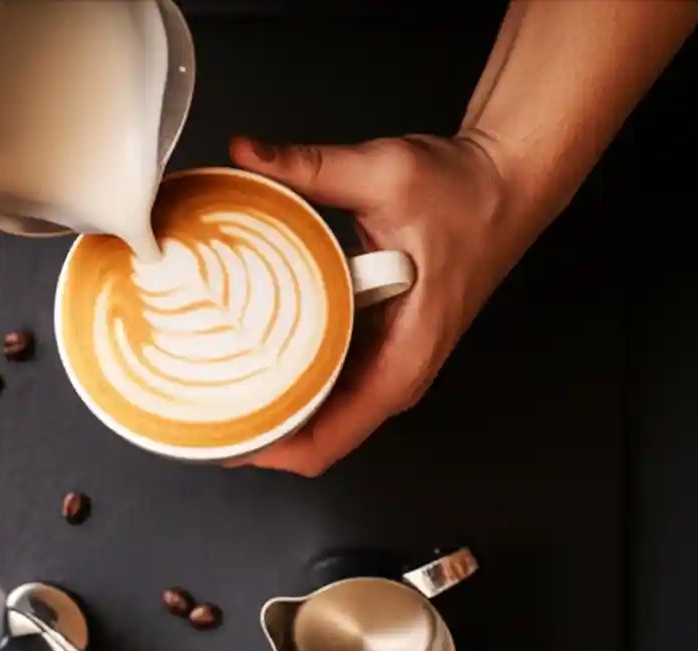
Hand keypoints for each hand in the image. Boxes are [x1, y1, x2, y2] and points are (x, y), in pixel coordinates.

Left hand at [226, 132, 541, 476]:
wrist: (506, 184)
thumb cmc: (466, 195)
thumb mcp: (385, 174)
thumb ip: (309, 167)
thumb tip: (247, 155)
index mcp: (402, 360)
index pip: (325, 441)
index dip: (265, 450)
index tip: (213, 437)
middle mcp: (396, 374)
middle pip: (313, 438)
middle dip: (252, 430)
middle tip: (191, 403)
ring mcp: (388, 364)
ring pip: (318, 414)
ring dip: (267, 405)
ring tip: (207, 382)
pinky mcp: (381, 345)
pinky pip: (328, 381)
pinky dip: (288, 377)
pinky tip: (248, 353)